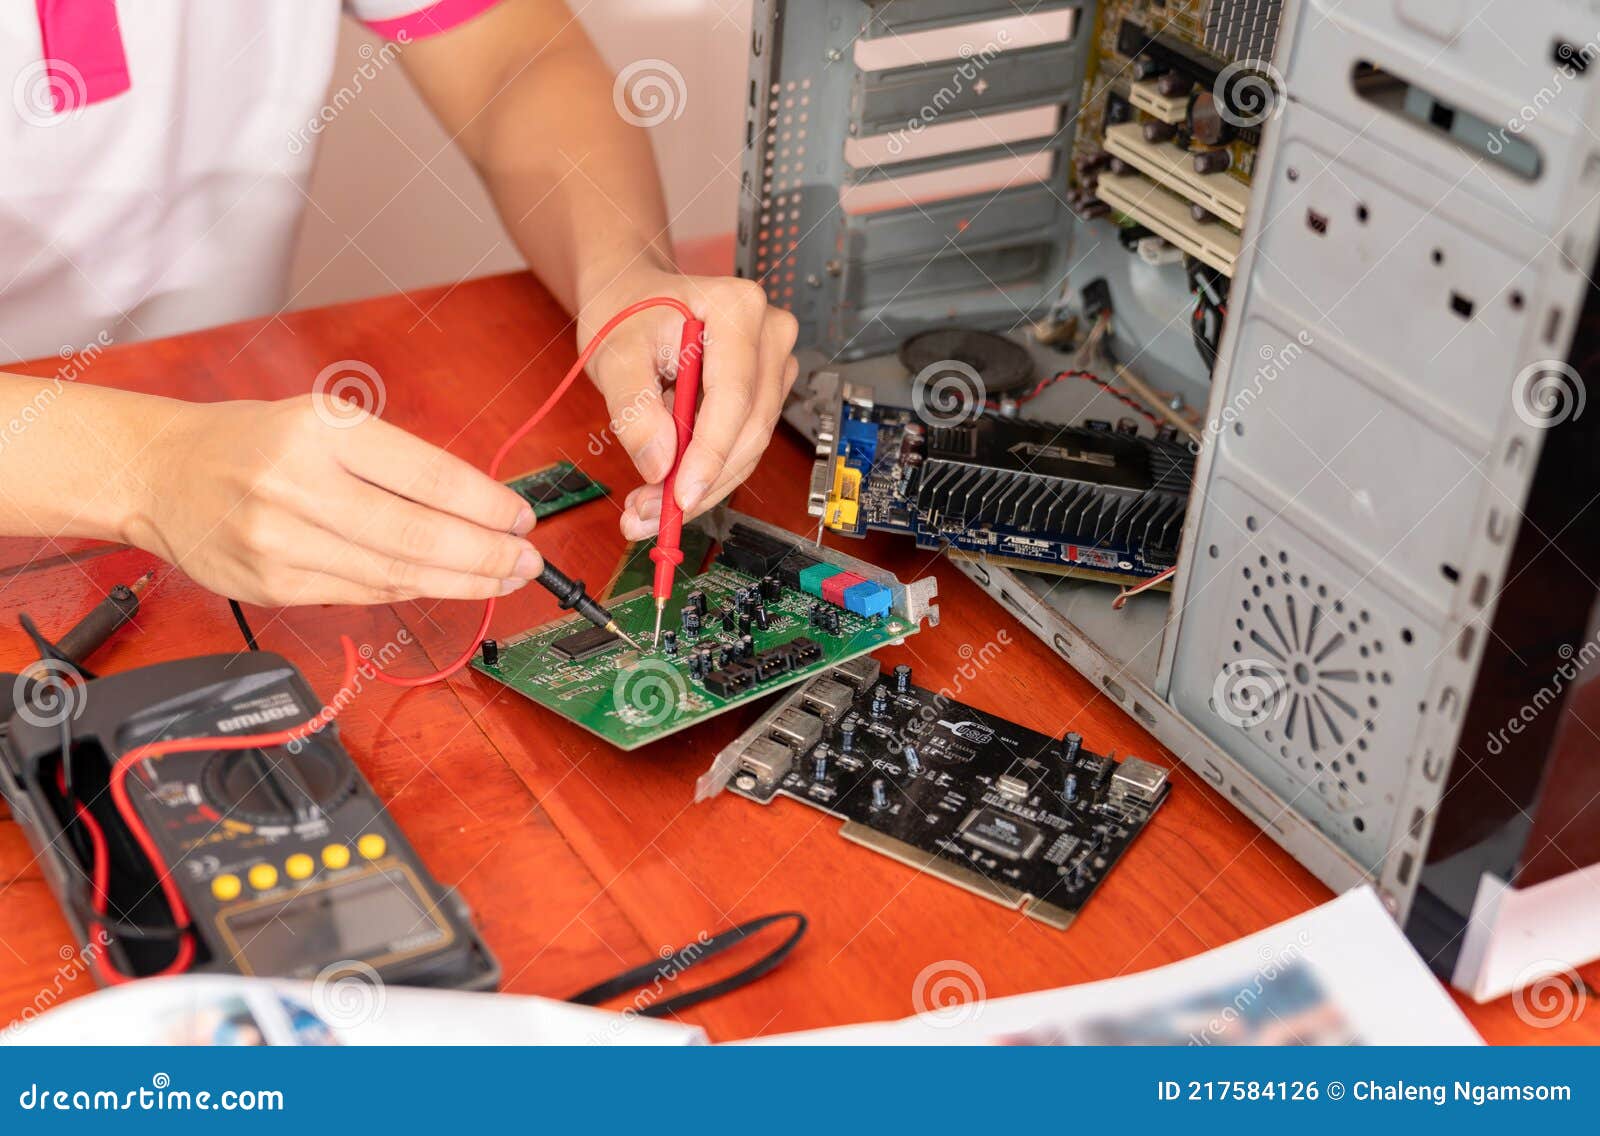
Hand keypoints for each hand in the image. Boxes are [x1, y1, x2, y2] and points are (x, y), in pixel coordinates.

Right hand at [121, 395, 541, 606]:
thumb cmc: (252, 441)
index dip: (487, 504)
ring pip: (396, 574)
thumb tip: (480, 506)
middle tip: (527, 560)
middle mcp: (296, 485)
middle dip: (487, 553)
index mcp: (318, 430)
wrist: (160, 473)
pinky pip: (364, 594)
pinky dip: (413, 591)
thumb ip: (395, 461)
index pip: (427, 475)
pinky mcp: (272, 586)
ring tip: (502, 578)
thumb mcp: (322, 420)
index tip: (521, 517)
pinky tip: (445, 585)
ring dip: (462, 581)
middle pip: (419, 534)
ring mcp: (280, 542)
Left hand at [576, 264, 799, 539]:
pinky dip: (705, 474)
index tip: (680, 496)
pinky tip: (667, 490)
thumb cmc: (626, 311)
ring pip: (749, 446)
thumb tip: (659, 464)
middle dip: (700, 481)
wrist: (632, 298)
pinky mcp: (765, 391)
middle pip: (749, 428)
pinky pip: (742, 445)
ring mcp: (772, 364)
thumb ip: (634, 409)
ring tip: (648, 509)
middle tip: (651, 515)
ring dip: (701, 486)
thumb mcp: (614, 355)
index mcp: (737, 309)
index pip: (734, 394)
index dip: (709, 453)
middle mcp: (768, 334)